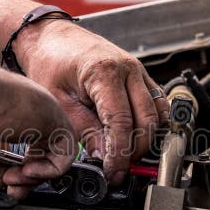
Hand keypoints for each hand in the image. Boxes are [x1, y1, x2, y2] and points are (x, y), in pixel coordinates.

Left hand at [15, 20, 168, 183]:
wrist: (51, 37)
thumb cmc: (50, 61)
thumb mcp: (58, 100)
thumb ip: (83, 129)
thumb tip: (103, 156)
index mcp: (104, 72)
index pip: (121, 121)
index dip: (120, 152)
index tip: (114, 172)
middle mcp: (128, 69)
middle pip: (146, 120)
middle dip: (135, 150)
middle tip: (119, 169)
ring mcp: (138, 71)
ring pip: (158, 113)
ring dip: (147, 138)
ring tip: (126, 155)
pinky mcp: (141, 76)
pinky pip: (158, 103)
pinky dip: (152, 123)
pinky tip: (136, 136)